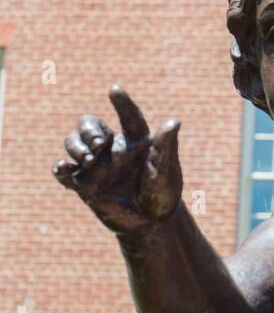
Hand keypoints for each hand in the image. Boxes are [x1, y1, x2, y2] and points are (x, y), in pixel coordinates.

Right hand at [53, 85, 182, 232]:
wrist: (151, 222)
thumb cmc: (163, 193)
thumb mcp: (166, 170)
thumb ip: (166, 146)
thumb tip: (174, 121)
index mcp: (137, 141)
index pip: (129, 117)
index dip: (122, 103)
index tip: (114, 90)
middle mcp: (113, 149)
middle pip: (89, 124)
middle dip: (88, 129)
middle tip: (100, 142)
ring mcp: (96, 166)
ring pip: (72, 143)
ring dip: (76, 146)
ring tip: (90, 160)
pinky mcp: (85, 185)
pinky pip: (64, 172)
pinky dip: (60, 169)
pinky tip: (63, 168)